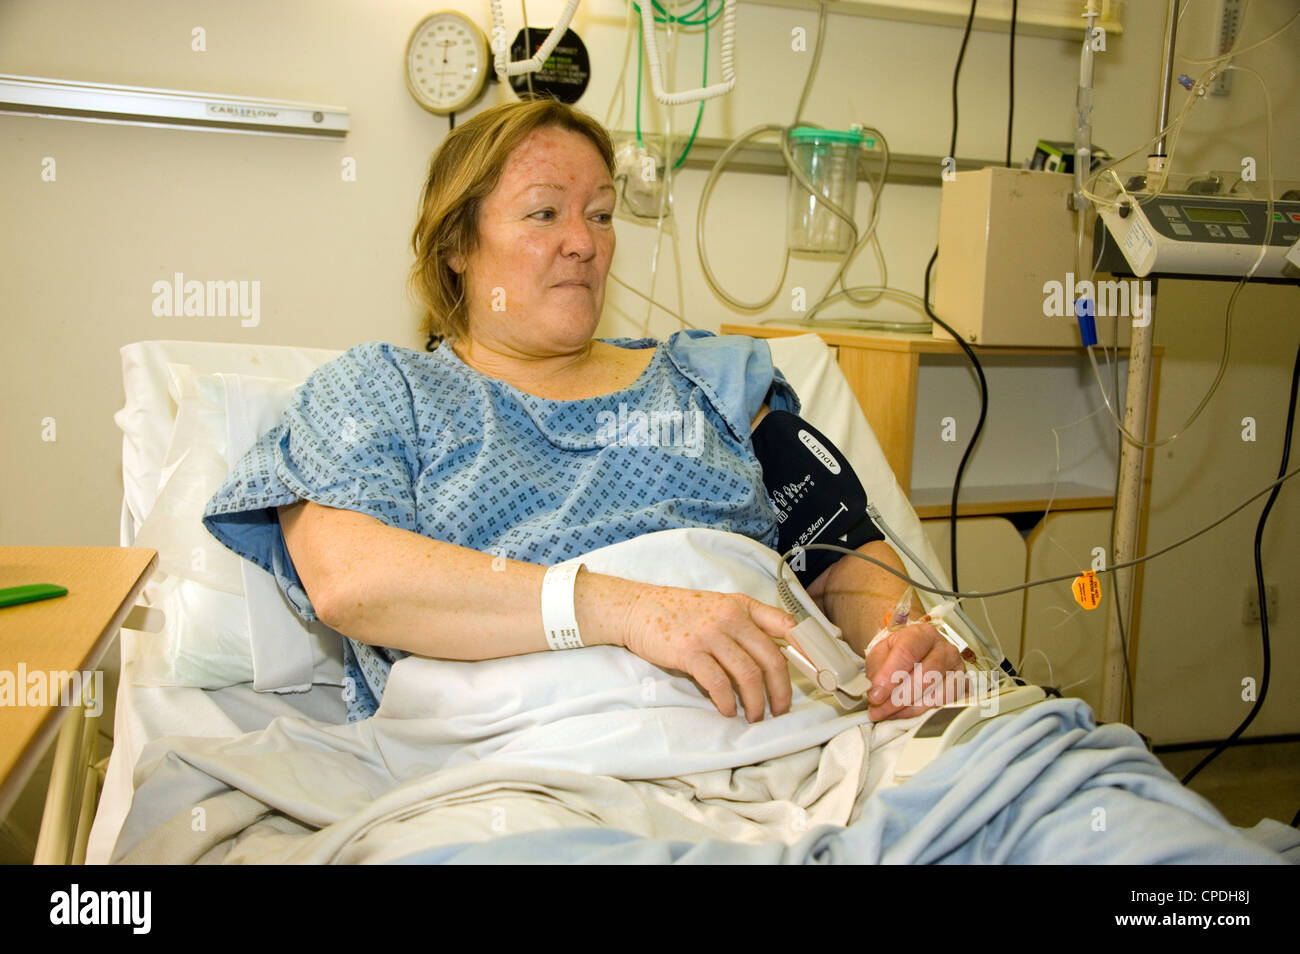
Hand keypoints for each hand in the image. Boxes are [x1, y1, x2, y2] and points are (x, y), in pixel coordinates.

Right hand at [617, 584, 796, 722]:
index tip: (818, 669)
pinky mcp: (689, 651)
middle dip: (781, 691)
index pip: (785, 624)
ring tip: (754, 716)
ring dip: (756, 702)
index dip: (806, 648)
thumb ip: (745, 626)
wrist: (638, 608)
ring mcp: (710, 633)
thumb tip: (774, 660)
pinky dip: (727, 701)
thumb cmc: (680, 613)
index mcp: (743, 605)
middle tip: (780, 710)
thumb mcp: (718, 608)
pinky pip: (718, 682)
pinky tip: (727, 710)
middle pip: (771, 658)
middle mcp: (731, 617)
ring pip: (748, 674)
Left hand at [863, 621, 963, 720]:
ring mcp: (956, 668)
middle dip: (897, 698)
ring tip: (887, 712)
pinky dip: (919, 712)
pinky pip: (942, 705)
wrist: (913, 654)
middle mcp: (943, 648)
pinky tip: (903, 712)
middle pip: (925, 676)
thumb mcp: (880, 655)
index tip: (875, 695)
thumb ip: (877, 672)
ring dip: (907, 708)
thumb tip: (876, 693)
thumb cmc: (898, 653)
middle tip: (878, 709)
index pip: (907, 653)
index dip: (889, 677)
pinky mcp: (960, 686)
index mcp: (921, 634)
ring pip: (935, 694)